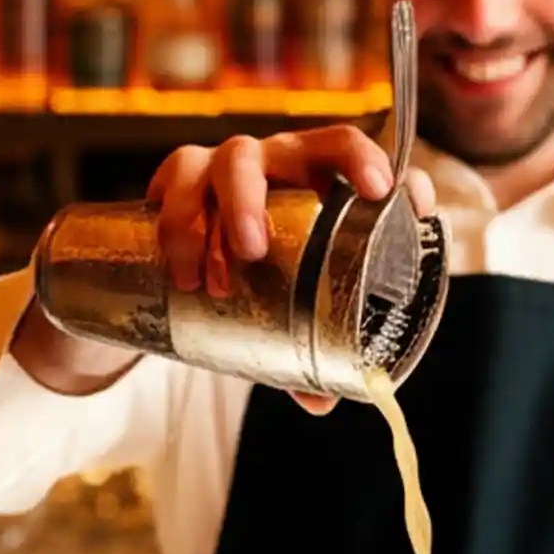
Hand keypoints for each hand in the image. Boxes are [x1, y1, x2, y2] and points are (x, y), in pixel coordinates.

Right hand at [146, 124, 436, 415]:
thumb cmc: (273, 271)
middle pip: (288, 150)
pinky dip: (170, 216)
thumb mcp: (298, 303)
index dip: (373, 163)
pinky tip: (167, 256)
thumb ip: (312, 350)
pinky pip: (175, 175)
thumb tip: (319, 403)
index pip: (352, 150)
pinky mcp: (187, 171)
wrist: (210, 247)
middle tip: (251, 252)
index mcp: (326, 180)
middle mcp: (285, 162)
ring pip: (225, 165)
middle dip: (257, 201)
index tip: (385, 191)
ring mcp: (236, 162)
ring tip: (203, 280)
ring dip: (206, 219)